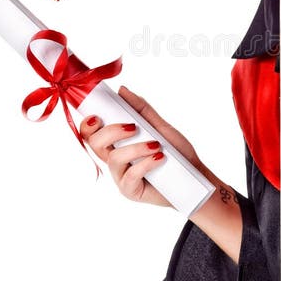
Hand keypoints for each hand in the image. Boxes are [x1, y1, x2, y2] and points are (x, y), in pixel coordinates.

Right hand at [79, 86, 200, 206]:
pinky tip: (160, 158)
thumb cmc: (175, 153)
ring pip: (114, 158)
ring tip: (156, 145)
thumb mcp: (160, 126)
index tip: (98, 116)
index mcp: (116, 143)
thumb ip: (141, 110)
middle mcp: (114, 159)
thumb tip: (122, 90)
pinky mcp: (130, 190)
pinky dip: (146, 163)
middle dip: (111, 131)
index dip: (87, 124)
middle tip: (133, 127)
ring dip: (136, 148)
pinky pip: (130, 176)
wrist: (193, 178)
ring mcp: (120, 176)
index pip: (90, 133)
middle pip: (94, 143)